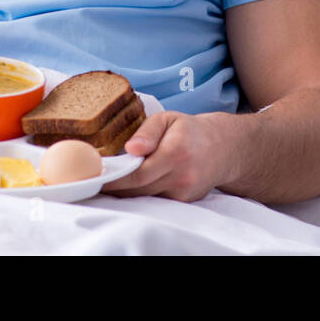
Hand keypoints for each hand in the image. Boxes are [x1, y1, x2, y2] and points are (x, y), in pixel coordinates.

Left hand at [99, 111, 236, 201]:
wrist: (224, 148)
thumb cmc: (190, 131)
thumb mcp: (168, 119)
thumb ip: (147, 132)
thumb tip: (130, 149)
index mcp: (176, 152)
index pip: (137, 174)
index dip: (115, 179)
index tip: (95, 177)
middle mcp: (182, 176)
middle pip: (139, 190)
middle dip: (115, 187)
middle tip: (96, 180)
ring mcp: (184, 192)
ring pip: (146, 197)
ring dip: (127, 191)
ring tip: (113, 179)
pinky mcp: (185, 201)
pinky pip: (156, 200)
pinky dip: (143, 193)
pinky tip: (135, 183)